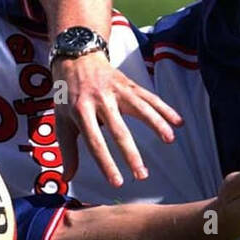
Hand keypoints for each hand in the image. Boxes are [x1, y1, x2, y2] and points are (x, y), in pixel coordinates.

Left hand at [53, 51, 183, 186]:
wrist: (76, 57)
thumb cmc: (68, 93)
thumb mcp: (62, 120)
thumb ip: (68, 150)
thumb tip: (67, 178)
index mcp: (80, 111)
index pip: (94, 142)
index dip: (106, 163)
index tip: (117, 182)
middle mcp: (100, 100)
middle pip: (119, 130)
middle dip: (132, 155)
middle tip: (142, 175)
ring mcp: (117, 91)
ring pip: (140, 109)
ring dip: (157, 124)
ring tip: (170, 140)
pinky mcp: (129, 84)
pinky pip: (149, 97)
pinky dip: (165, 109)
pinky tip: (178, 122)